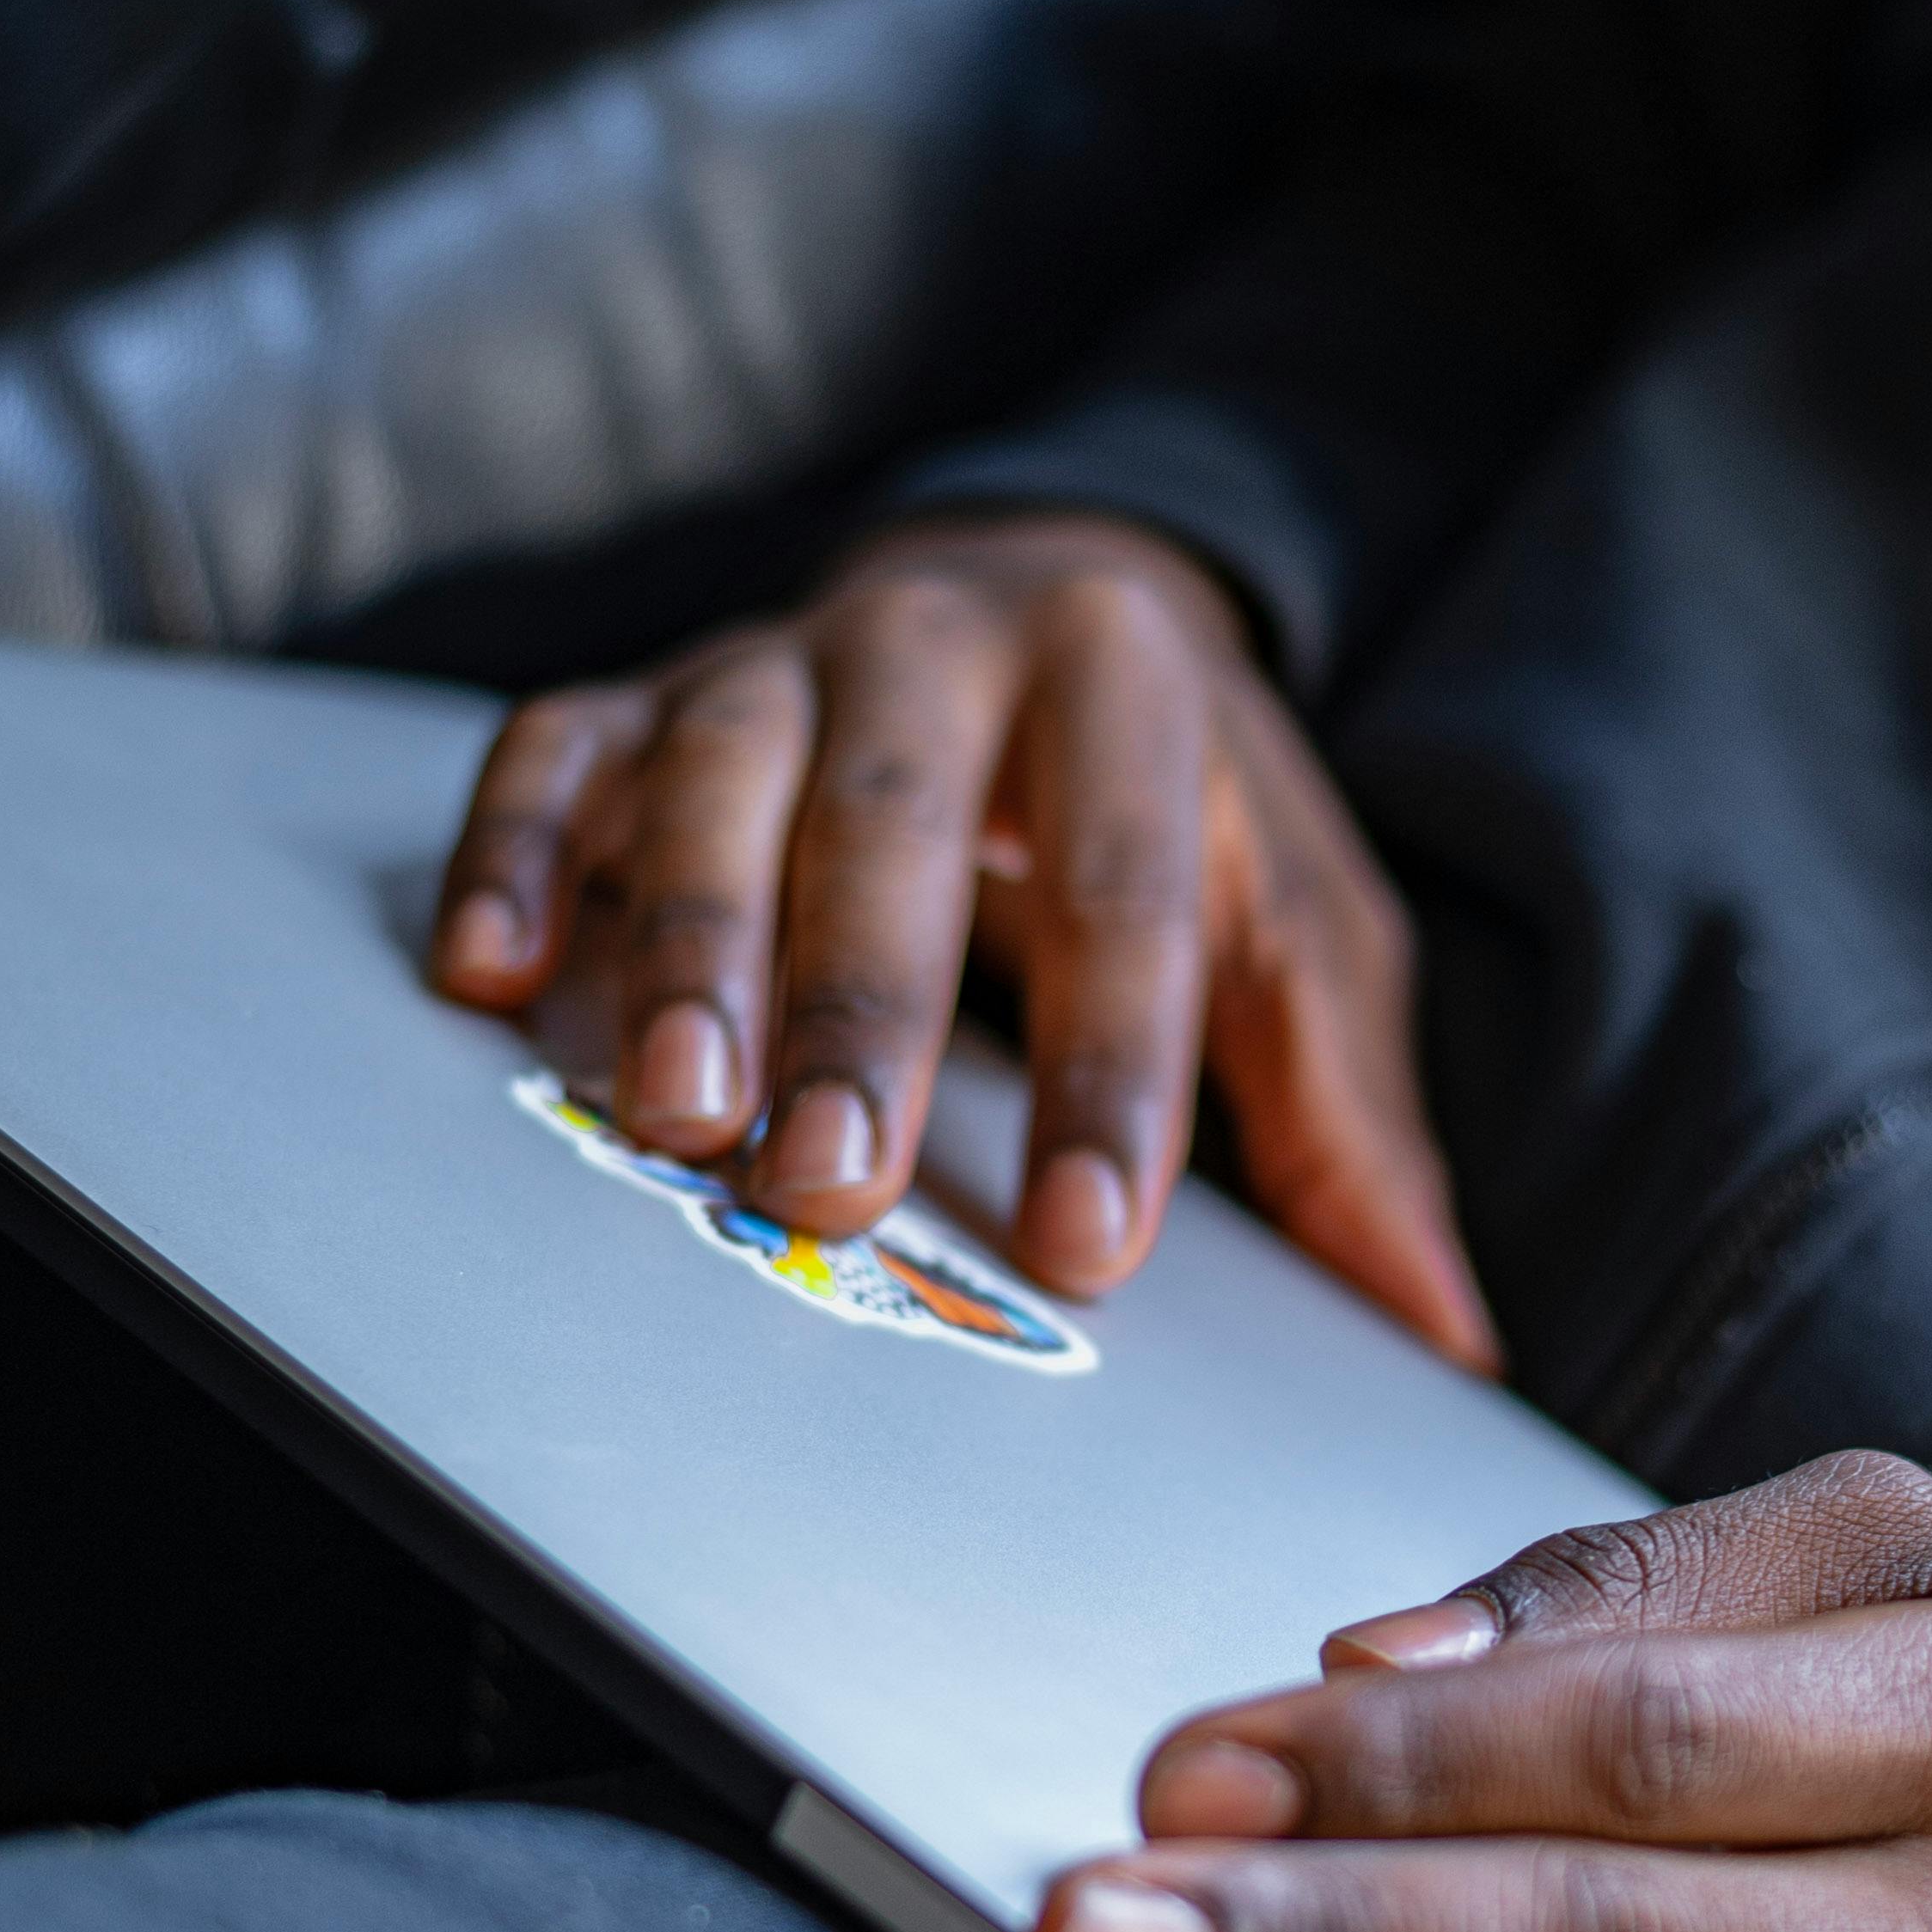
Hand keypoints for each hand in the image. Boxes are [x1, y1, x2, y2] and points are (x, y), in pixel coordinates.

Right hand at [428, 513, 1493, 1354]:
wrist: (1056, 598)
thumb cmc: (1186, 811)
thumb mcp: (1302, 934)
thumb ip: (1351, 1127)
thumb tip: (1443, 1333)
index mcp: (1127, 678)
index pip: (1125, 893)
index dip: (1109, 1073)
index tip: (1086, 1243)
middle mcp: (941, 636)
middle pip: (895, 816)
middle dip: (860, 1002)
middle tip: (831, 1178)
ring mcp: (778, 657)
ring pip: (714, 777)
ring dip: (682, 942)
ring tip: (674, 1105)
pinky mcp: (650, 688)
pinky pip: (557, 749)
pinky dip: (516, 851)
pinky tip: (488, 977)